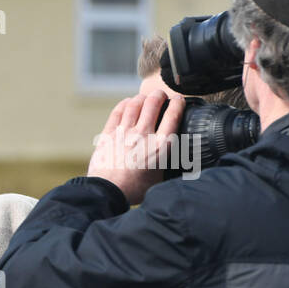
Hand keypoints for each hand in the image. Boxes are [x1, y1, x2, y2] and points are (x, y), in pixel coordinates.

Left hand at [87, 91, 185, 205]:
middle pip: (153, 102)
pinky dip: (125, 103)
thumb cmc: (135, 189)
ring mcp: (124, 132)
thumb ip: (169, 163)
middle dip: (160, 95)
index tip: (179, 100)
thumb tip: (180, 158)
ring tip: (146, 98)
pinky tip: (128, 103)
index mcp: (160, 146)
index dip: (178, 102)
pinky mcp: (108, 134)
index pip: (173, 114)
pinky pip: (118, 111)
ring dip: (142, 97)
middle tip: (161, 96)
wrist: (108, 192)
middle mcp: (143, 135)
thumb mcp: (161, 176)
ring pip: (135, 103)